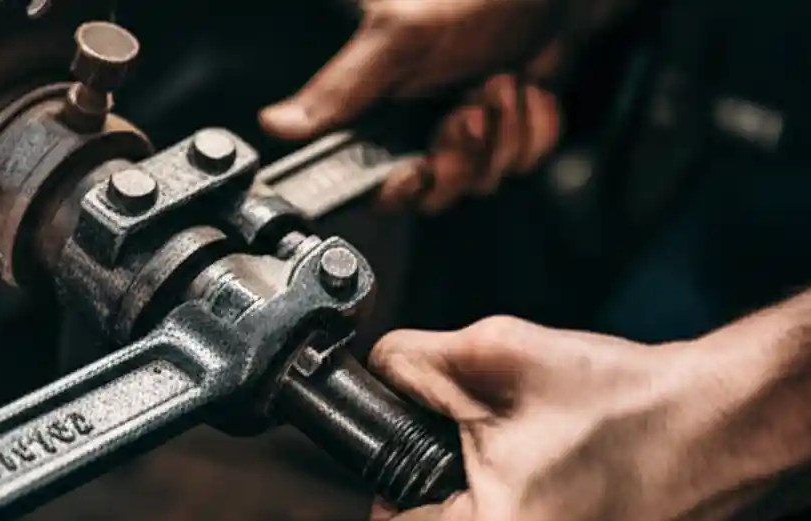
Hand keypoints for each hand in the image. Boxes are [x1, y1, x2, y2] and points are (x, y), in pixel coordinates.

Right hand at [260, 0, 569, 211]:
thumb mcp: (399, 39)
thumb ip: (339, 89)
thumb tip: (275, 124)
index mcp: (377, 108)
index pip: (369, 183)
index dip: (396, 188)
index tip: (417, 170)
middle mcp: (416, 125)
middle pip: (433, 191)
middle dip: (462, 155)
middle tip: (470, 110)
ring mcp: (464, 130)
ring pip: (483, 178)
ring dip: (505, 132)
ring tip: (503, 80)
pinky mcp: (508, 130)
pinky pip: (523, 161)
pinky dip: (535, 127)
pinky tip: (528, 89)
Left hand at [362, 316, 810, 520]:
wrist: (739, 428)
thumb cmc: (630, 399)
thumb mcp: (495, 355)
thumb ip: (407, 367)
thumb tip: (373, 376)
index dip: (392, 492)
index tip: (428, 455)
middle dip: (441, 506)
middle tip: (491, 454)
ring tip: (536, 472)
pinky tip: (564, 499)